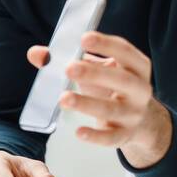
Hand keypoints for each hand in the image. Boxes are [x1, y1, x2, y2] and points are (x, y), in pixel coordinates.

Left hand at [27, 31, 161, 150]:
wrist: (139, 120)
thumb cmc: (110, 86)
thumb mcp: (95, 69)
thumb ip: (67, 59)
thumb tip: (35, 53)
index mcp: (136, 66)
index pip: (124, 51)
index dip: (105, 44)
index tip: (84, 38)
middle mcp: (140, 89)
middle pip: (121, 79)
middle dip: (94, 73)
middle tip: (69, 69)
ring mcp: (134, 113)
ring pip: (112, 109)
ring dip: (87, 104)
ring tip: (63, 98)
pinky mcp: (125, 134)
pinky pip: (111, 137)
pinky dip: (95, 136)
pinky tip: (79, 132)